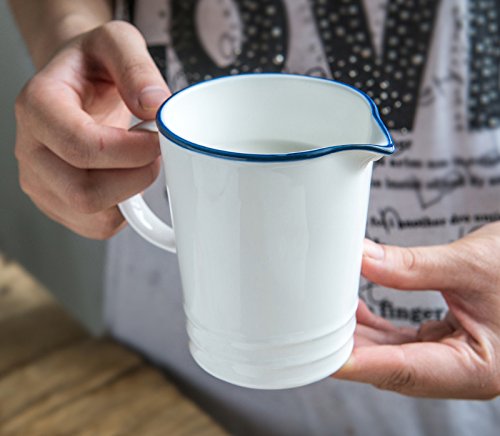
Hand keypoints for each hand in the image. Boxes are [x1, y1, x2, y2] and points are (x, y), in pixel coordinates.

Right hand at [14, 21, 169, 238]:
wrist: (76, 86)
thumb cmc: (93, 66)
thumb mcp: (116, 43)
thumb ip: (136, 66)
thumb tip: (155, 106)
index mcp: (39, 106)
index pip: (82, 147)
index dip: (132, 152)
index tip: (158, 139)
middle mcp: (31, 150)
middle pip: (85, 192)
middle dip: (135, 179)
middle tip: (155, 155)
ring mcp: (40, 182)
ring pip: (92, 216)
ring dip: (131, 196)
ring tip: (140, 163)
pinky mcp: (57, 203)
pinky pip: (97, 226)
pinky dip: (124, 211)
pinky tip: (128, 180)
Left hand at [333, 222, 499, 398]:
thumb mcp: (469, 265)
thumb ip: (412, 266)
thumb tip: (361, 258)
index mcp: (479, 368)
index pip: (405, 371)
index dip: (361, 364)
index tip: (325, 356)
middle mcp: (465, 371)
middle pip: (394, 368)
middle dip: (353, 349)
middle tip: (317, 327)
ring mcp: (456, 359)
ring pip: (395, 357)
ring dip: (362, 338)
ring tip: (330, 314)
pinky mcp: (449, 343)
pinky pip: (403, 343)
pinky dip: (377, 329)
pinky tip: (356, 310)